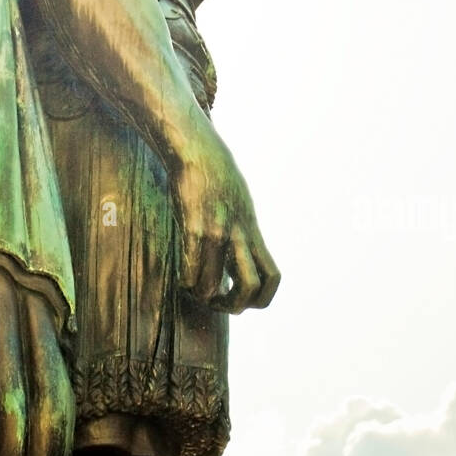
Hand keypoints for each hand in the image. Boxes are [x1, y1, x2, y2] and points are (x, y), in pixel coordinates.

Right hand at [170, 128, 280, 313]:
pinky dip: (186, 282)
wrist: (197, 150)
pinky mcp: (194, 226)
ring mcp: (217, 232)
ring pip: (214, 286)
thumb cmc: (217, 177)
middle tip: (217, 300)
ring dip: (203, 297)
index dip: (260, 298)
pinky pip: (190, 269)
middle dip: (233, 305)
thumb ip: (244, 230)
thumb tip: (242, 251)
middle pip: (250, 288)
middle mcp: (239, 235)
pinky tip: (181, 276)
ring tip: (193, 289)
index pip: (273, 278)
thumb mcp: (241, 204)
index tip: (242, 295)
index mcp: (252, 232)